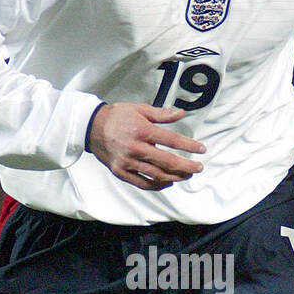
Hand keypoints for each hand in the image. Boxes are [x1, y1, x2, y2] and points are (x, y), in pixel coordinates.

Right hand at [88, 103, 205, 189]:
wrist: (91, 127)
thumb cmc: (117, 116)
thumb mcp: (139, 109)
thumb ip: (161, 114)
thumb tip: (181, 113)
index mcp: (142, 130)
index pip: (172, 140)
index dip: (189, 146)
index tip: (202, 149)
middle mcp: (136, 148)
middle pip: (167, 161)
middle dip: (187, 166)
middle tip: (199, 167)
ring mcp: (128, 162)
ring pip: (157, 175)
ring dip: (175, 177)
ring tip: (187, 175)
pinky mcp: (121, 172)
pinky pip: (142, 183)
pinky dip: (158, 185)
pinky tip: (168, 182)